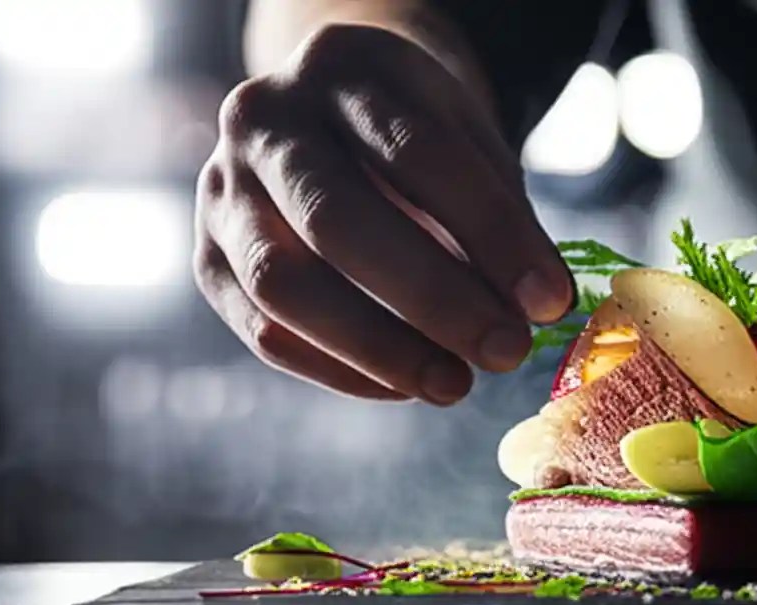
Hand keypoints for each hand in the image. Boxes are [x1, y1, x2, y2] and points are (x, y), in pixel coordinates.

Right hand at [193, 24, 573, 405]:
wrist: (329, 115)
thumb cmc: (414, 135)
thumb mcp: (467, 141)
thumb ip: (498, 214)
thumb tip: (539, 308)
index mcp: (340, 68)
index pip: (417, 153)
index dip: (491, 233)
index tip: (549, 299)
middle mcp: (263, 120)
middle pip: (337, 221)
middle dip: (433, 299)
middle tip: (506, 350)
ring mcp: (221, 191)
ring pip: (284, 285)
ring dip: (379, 349)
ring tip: (455, 384)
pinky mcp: (208, 260)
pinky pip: (265, 331)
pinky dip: (340, 371)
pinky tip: (405, 386)